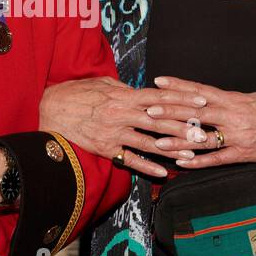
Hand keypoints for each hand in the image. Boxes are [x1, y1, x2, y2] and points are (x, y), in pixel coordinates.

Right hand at [38, 76, 208, 177]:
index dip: (183, 99)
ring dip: (172, 148)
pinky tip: (163, 172)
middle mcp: (122, 113)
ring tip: (192, 154)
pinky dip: (146, 166)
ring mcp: (114, 132)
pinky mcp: (105, 148)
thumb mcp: (101, 83)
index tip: (203, 101)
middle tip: (206, 132)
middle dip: (186, 126)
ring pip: (149, 141)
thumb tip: (140, 89)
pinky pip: (129, 159)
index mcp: (124, 95)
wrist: (49, 110)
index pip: (160, 96)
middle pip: (161, 120)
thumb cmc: (75, 93)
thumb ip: (123, 87)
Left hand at [141, 76, 255, 168]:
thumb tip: (212, 96)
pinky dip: (199, 162)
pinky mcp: (244, 154)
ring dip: (178, 141)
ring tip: (156, 142)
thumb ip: (232, 99)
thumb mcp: (255, 98)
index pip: (200, 91)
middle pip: (196, 113)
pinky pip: (218, 159)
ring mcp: (238, 136)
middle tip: (148, 110)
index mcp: (235, 99)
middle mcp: (234, 116)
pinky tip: (181, 163)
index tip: (159, 81)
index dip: (178, 86)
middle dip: (170, 111)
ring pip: (203, 138)